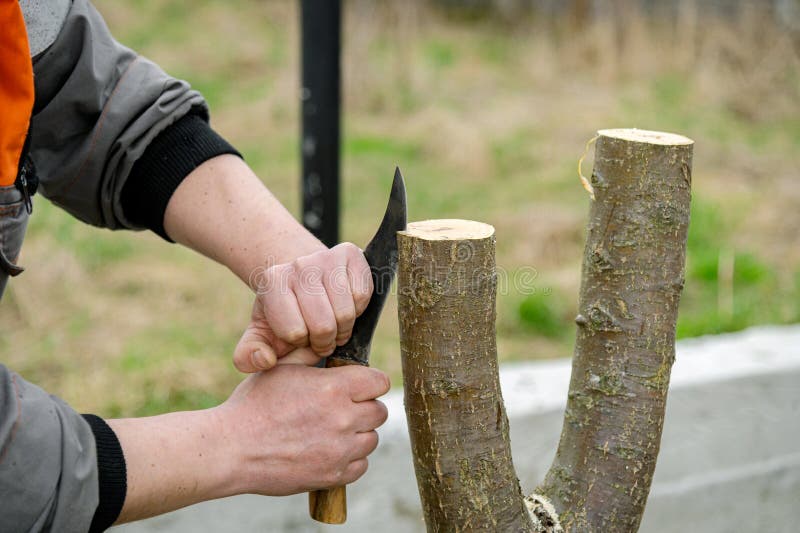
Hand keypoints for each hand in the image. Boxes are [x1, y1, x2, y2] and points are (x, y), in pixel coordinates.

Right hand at [217, 364, 389, 494]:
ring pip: (371, 439)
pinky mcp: (333, 475)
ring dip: (357, 435)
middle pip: (380, 411)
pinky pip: (360, 466)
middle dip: (364, 408)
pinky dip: (349, 460)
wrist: (231, 449)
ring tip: (331, 431)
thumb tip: (330, 345)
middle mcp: (343, 418)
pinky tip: (328, 451)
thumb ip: (311, 355)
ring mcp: (339, 450)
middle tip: (342, 409)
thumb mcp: (281, 368)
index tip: (359, 386)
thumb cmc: (253, 404)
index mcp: (333, 387)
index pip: (380, 382)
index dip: (370, 382)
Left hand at [233, 243, 372, 371]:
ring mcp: (326, 257)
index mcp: (272, 282)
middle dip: (325, 341)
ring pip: (346, 312)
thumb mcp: (260, 335)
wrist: (305, 279)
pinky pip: (363, 295)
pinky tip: (346, 305)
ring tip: (334, 323)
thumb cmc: (285, 313)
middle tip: (321, 336)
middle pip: (324, 325)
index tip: (299, 334)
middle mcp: (298, 265)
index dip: (301, 342)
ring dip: (343, 327)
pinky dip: (359, 309)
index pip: (295, 332)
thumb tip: (266, 360)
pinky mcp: (351, 253)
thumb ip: (248, 356)